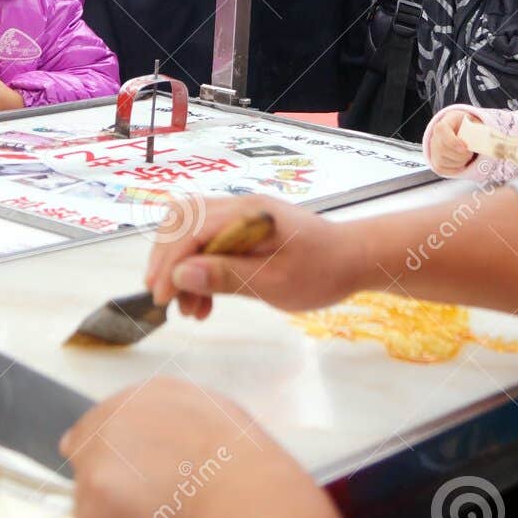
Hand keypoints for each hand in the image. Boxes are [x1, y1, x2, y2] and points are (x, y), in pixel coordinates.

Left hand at [61, 378, 360, 517]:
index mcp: (145, 396)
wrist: (239, 493)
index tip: (134, 476)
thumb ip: (174, 422)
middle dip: (108, 479)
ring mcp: (97, 456)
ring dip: (115, 509)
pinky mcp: (91, 498)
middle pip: (84, 451)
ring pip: (90, 494)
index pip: (101, 420)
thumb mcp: (212, 417)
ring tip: (164, 514)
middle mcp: (113, 416)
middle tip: (148, 503)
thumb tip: (162, 440)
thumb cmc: (242, 464)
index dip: (118, 454)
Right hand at [143, 195, 362, 321]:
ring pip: (191, 232)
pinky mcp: (244, 229)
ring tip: (191, 310)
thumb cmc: (321, 272)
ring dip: (181, 268)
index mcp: (247, 215)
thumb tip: (180, 274)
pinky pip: (208, 242)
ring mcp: (241, 216)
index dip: (169, 264)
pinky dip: (199, 269)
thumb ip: (227, 276)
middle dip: (167, 261)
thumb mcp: (274, 282)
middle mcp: (239, 207)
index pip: (190, 231)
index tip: (163, 298)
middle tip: (168, 301)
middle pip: (181, 222)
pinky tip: (206, 302)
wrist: (354, 258)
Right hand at [427, 110, 479, 173]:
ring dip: (459, 162)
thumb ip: (478, 129)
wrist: (458, 131)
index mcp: (443, 125)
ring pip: (442, 161)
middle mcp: (435, 138)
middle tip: (470, 153)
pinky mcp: (436, 163)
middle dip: (460, 155)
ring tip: (466, 157)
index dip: (453, 141)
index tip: (465, 147)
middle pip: (442, 149)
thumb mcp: (473, 122)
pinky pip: (443, 170)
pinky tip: (462, 163)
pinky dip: (456, 169)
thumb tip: (487, 139)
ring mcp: (433, 152)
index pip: (442, 130)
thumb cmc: (466, 127)